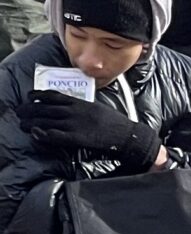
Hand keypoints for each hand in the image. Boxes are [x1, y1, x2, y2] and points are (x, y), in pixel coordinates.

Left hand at [30, 93, 158, 172]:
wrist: (126, 135)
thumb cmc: (114, 122)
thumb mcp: (97, 108)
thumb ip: (82, 106)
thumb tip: (70, 105)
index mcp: (80, 103)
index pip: (54, 96)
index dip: (39, 95)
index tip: (30, 96)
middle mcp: (75, 112)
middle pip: (46, 108)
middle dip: (30, 109)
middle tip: (20, 111)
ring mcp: (75, 125)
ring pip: (47, 121)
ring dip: (32, 122)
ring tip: (23, 123)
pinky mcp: (76, 138)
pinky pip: (55, 135)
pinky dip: (43, 134)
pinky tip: (36, 133)